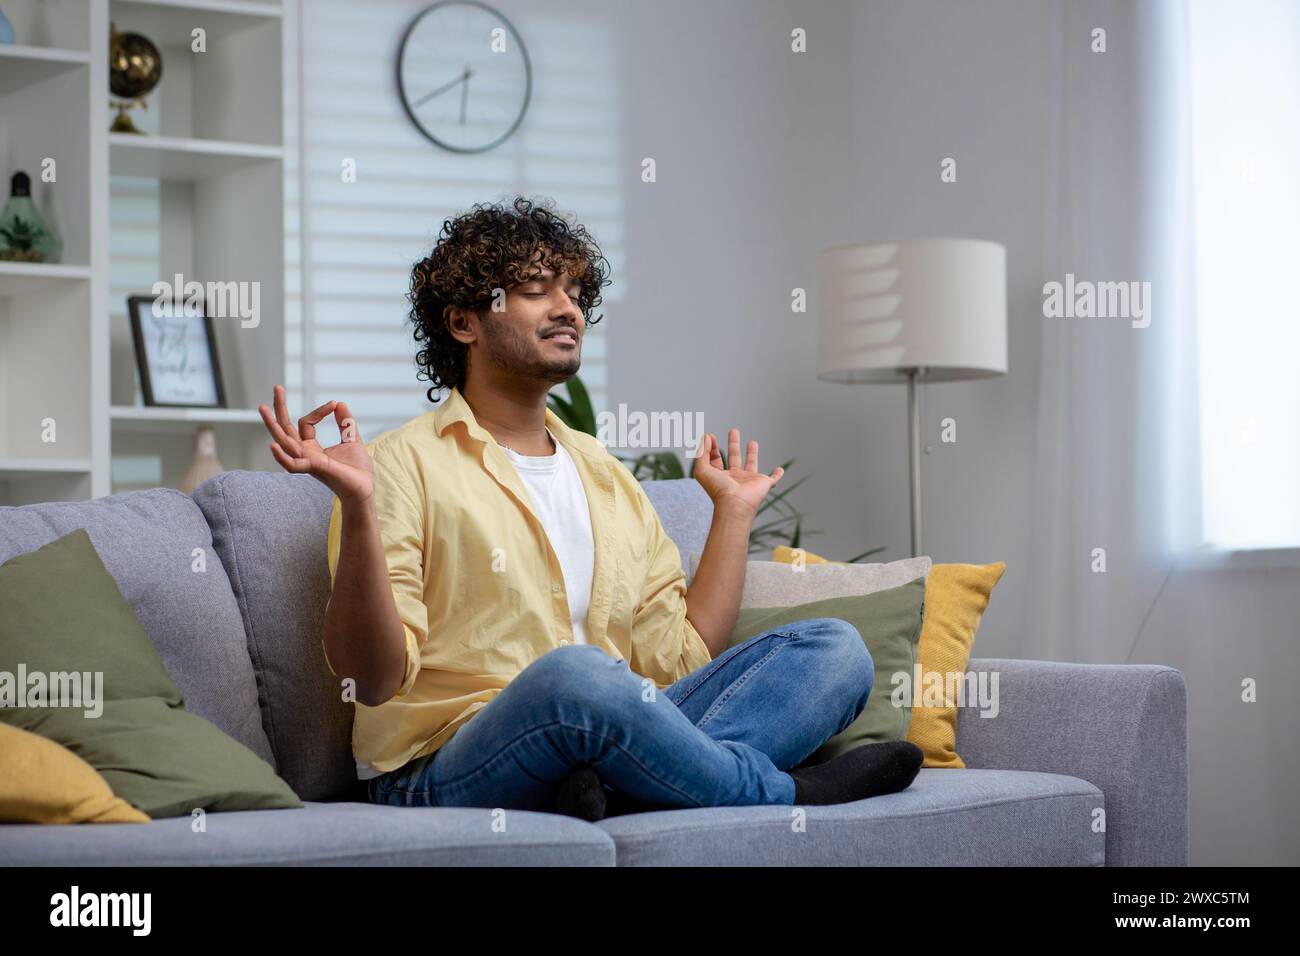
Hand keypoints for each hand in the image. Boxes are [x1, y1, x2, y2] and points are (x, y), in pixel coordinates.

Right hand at [258, 384, 373, 505]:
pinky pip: (293, 465)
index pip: (306, 423)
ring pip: (284, 442)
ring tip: (262, 408)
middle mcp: (305, 453)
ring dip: (272, 425)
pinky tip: (272, 445)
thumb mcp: (352, 439)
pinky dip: (282, 457)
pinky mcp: (314, 470)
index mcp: (311, 447)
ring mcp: (307, 461)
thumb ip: (345, 423)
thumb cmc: (357, 469)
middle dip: (279, 409)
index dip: (318, 411)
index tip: (334, 404)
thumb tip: (340, 403)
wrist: (364, 489)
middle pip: (285, 429)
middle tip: (277, 387)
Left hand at [691, 428, 783, 516]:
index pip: (716, 459)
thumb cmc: (718, 490)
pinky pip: (773, 480)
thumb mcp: (702, 469)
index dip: (712, 448)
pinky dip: (777, 475)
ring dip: (752, 454)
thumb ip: (702, 452)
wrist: (735, 503)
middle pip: (734, 458)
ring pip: (752, 465)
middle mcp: (735, 479)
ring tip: (752, 442)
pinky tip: (780, 470)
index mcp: (720, 476)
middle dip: (733, 445)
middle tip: (734, 431)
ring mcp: (750, 481)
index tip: (710, 436)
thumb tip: (706, 437)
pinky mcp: (764, 484)